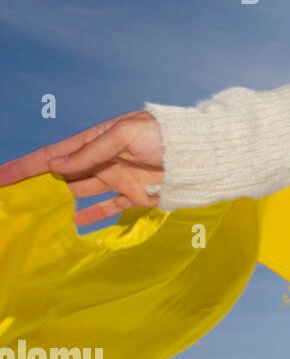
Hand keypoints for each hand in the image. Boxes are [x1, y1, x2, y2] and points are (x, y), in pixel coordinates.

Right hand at [0, 110, 163, 225]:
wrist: (201, 154)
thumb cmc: (165, 136)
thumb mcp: (125, 134)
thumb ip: (92, 150)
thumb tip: (57, 164)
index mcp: (98, 140)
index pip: (54, 154)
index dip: (26, 165)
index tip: (1, 176)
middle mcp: (104, 160)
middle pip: (63, 175)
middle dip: (37, 184)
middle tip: (11, 199)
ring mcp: (119, 179)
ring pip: (81, 192)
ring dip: (60, 201)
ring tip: (36, 214)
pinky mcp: (135, 196)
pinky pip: (108, 208)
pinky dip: (91, 216)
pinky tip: (73, 224)